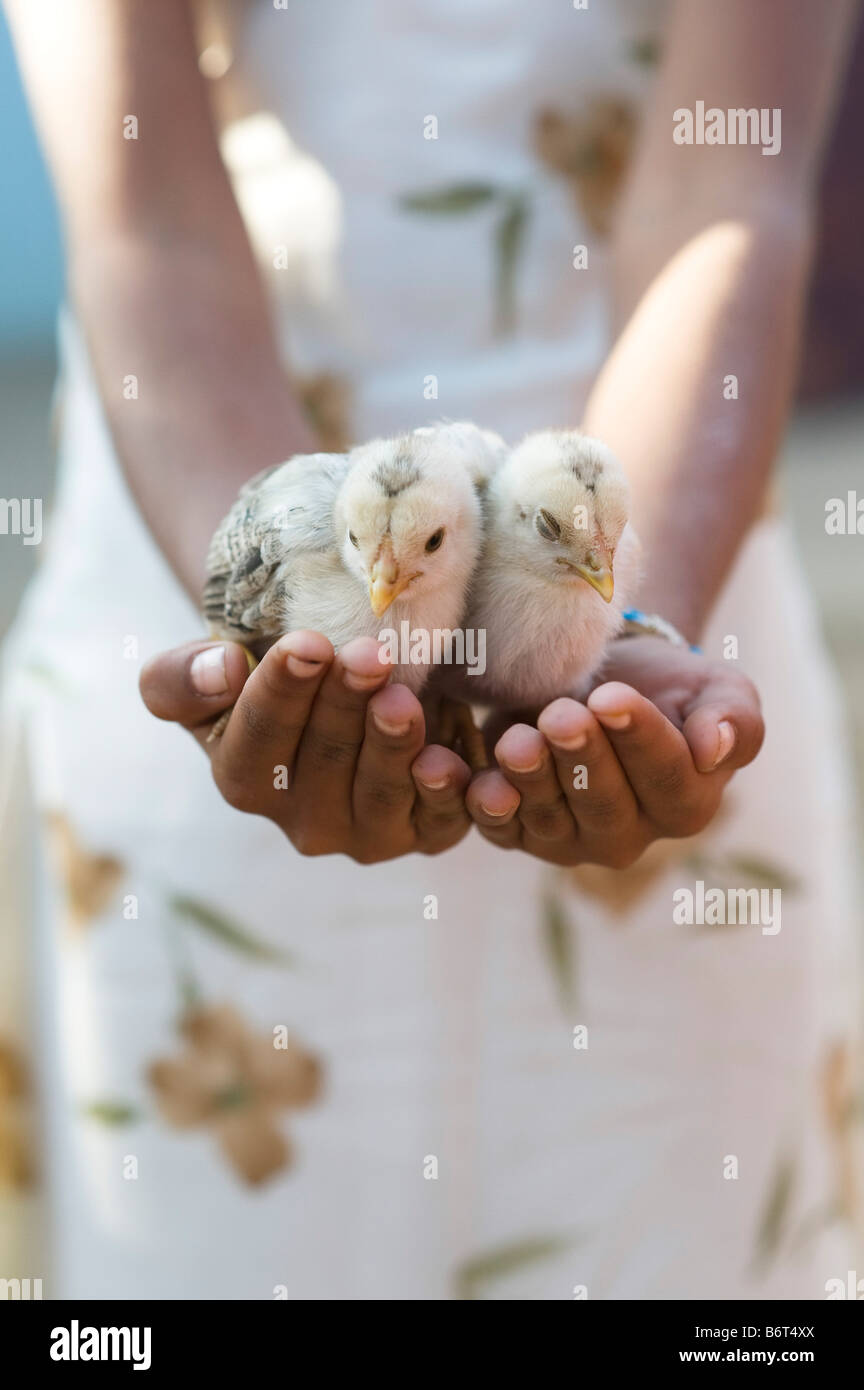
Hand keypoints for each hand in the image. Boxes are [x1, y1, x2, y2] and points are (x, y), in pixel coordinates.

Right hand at [140, 632, 471, 862]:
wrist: (342, 694)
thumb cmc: (269, 681)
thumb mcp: (210, 673)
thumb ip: (181, 677)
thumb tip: (223, 668)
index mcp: (245, 780)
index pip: (258, 739)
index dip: (282, 691)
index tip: (308, 644)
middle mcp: (303, 821)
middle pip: (325, 759)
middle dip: (346, 704)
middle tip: (369, 653)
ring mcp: (367, 833)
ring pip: (381, 792)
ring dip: (392, 745)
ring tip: (402, 698)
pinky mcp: (427, 833)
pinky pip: (440, 820)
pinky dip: (447, 793)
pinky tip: (450, 759)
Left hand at [466, 636, 763, 866]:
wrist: (607, 684)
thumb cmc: (671, 691)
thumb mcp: (720, 691)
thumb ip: (735, 720)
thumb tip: (714, 748)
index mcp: (686, 805)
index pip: (666, 777)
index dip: (639, 738)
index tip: (613, 698)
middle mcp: (629, 836)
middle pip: (604, 805)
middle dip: (581, 759)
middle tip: (562, 716)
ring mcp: (569, 840)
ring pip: (549, 816)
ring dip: (530, 780)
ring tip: (518, 741)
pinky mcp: (518, 832)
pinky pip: (500, 828)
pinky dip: (485, 806)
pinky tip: (475, 782)